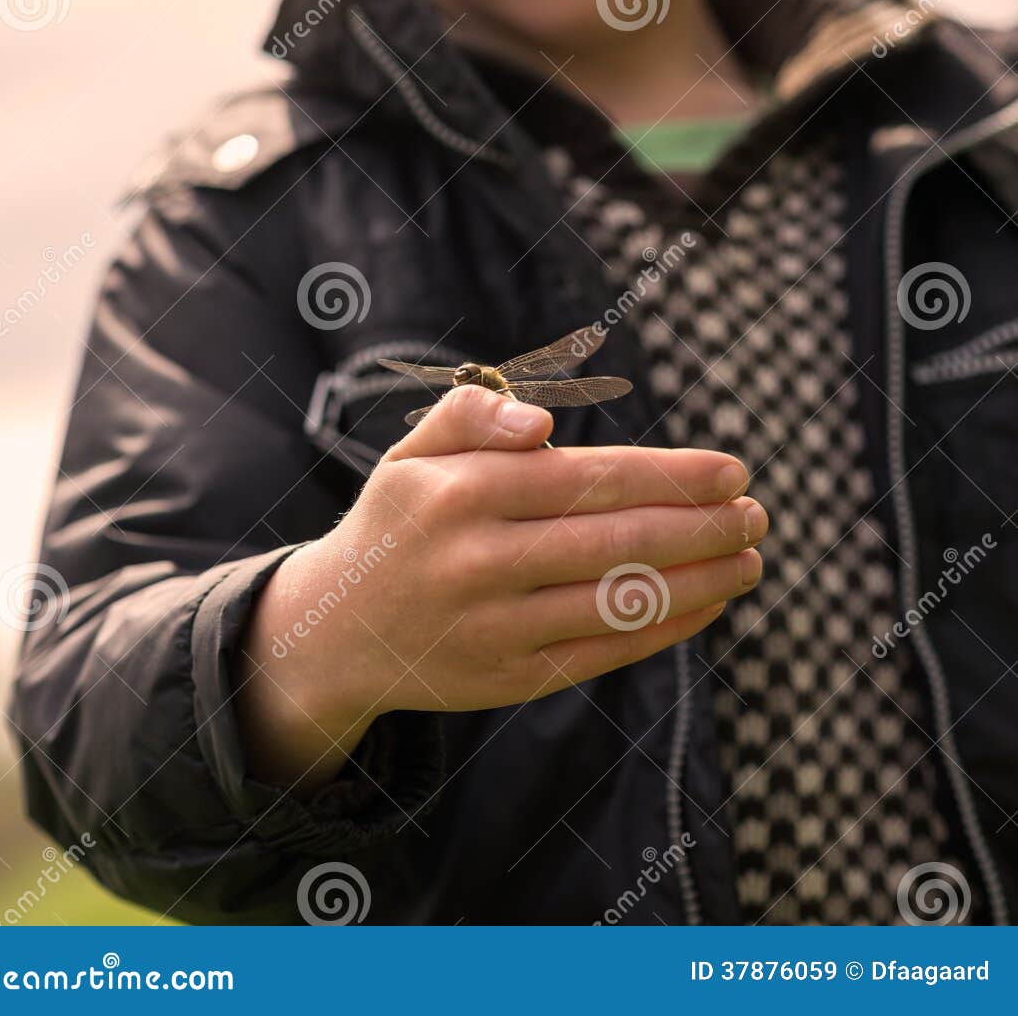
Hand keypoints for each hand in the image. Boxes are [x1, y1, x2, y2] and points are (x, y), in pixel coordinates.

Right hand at [303, 382, 767, 715]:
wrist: (336, 633)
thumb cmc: (397, 524)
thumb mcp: (410, 455)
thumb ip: (470, 416)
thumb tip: (542, 421)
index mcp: (459, 493)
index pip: (588, 478)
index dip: (669, 475)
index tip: (732, 468)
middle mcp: (478, 561)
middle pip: (616, 539)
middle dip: (701, 526)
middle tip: (758, 512)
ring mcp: (496, 627)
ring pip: (619, 600)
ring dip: (699, 581)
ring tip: (750, 558)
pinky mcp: (510, 680)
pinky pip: (604, 651)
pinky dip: (665, 629)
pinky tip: (708, 605)